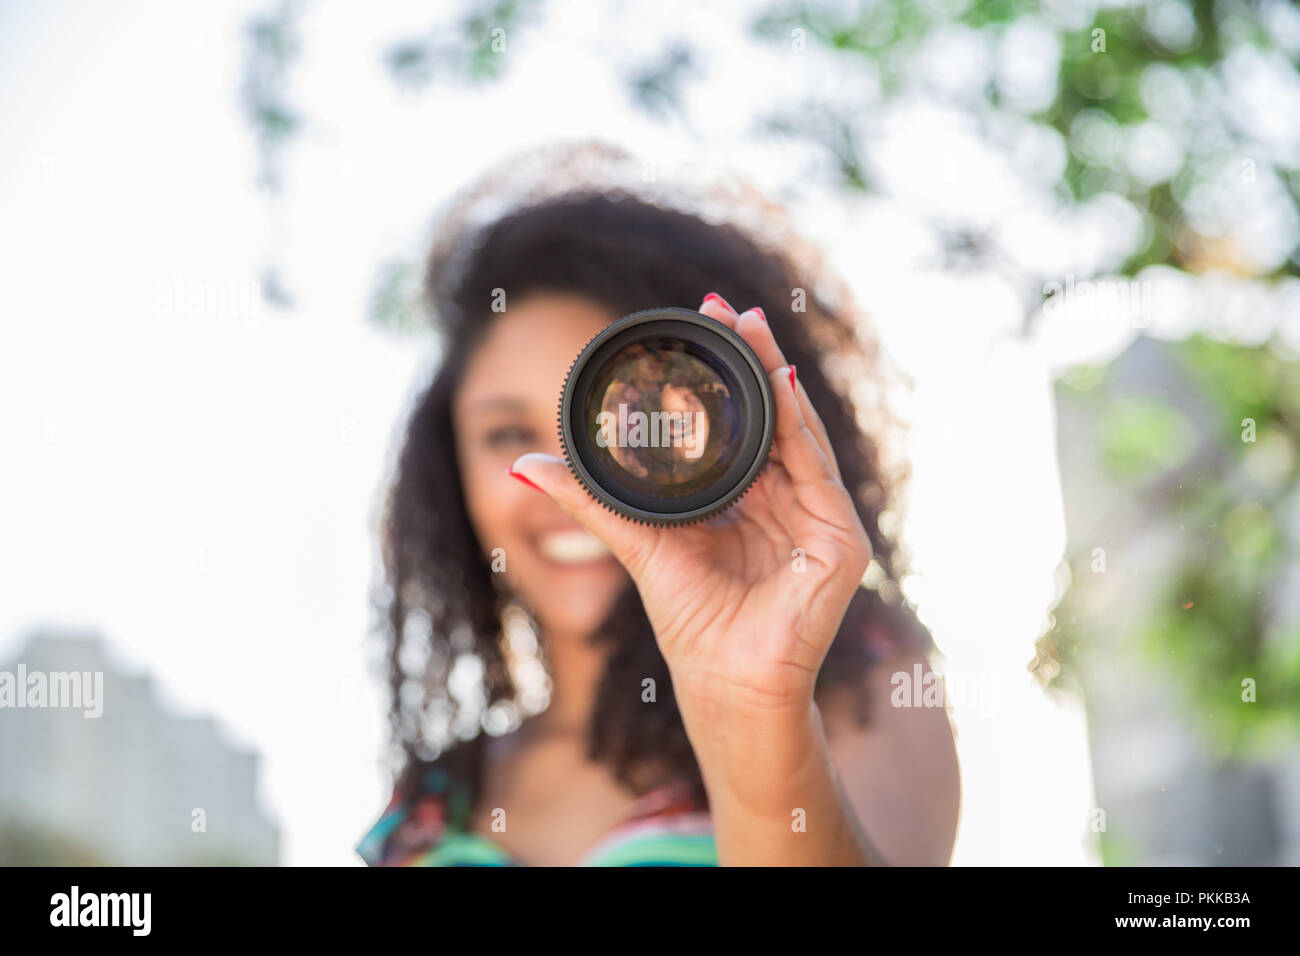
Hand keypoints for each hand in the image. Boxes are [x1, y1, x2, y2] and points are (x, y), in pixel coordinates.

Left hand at [509, 294, 871, 735]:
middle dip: (755, 358)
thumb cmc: (691, 621)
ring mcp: (819, 519)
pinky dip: (800, 426)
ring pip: (799, 430)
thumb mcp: (636, 544)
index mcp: (751, 500)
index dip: (729, 374)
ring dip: (778, 376)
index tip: (703, 321)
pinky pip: (818, 470)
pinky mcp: (839, 541)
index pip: (746, 425)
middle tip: (729, 306)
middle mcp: (789, 501)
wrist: (725, 684)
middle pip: (775, 415)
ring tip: (753, 326)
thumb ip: (590, 500)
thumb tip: (524, 464)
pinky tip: (783, 382)